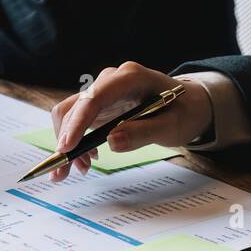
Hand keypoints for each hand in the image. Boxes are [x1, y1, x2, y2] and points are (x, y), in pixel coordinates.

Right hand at [49, 62, 212, 180]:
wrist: (189, 105)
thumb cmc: (184, 111)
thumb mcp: (172, 126)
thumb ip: (143, 133)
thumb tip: (112, 142)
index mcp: (130, 78)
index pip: (94, 97)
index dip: (77, 122)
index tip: (67, 148)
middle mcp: (110, 81)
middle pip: (75, 107)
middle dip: (65, 140)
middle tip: (62, 172)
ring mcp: (102, 93)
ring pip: (71, 115)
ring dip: (68, 143)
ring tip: (80, 169)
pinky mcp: (99, 106)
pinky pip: (78, 122)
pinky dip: (77, 142)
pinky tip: (89, 159)